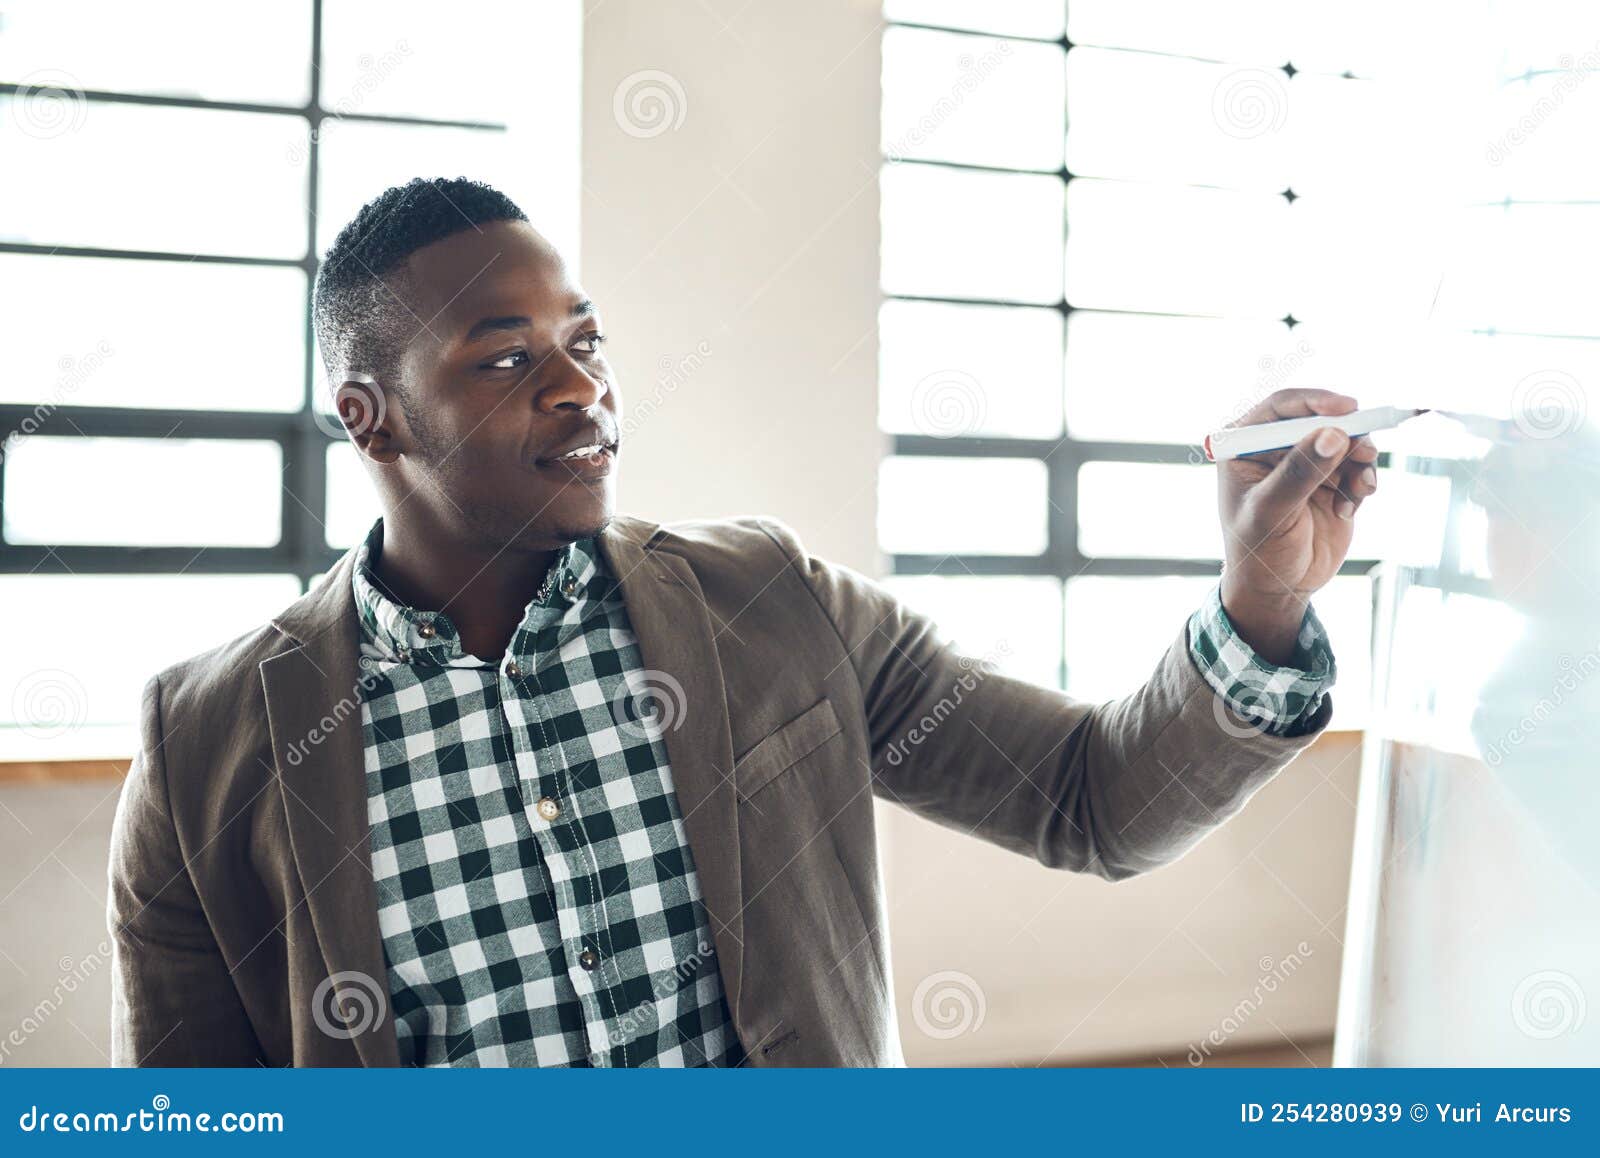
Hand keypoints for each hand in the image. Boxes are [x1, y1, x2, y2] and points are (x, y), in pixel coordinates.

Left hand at [1216, 389, 1379, 663]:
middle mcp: (1275, 447)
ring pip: (1346, 440)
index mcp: (1245, 445)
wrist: (1278, 588)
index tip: (1348, 409)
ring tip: (1359, 489)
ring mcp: (1305, 462)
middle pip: (1322, 417)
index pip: (1282, 406)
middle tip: (1365, 451)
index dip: (1316, 401)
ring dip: (1360, 460)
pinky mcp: (1330, 481)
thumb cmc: (1259, 550)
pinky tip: (1348, 509)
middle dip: (1348, 433)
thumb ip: (1299, 473)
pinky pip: (1358, 465)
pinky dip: (1362, 482)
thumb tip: (1333, 434)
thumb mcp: (1272, 512)